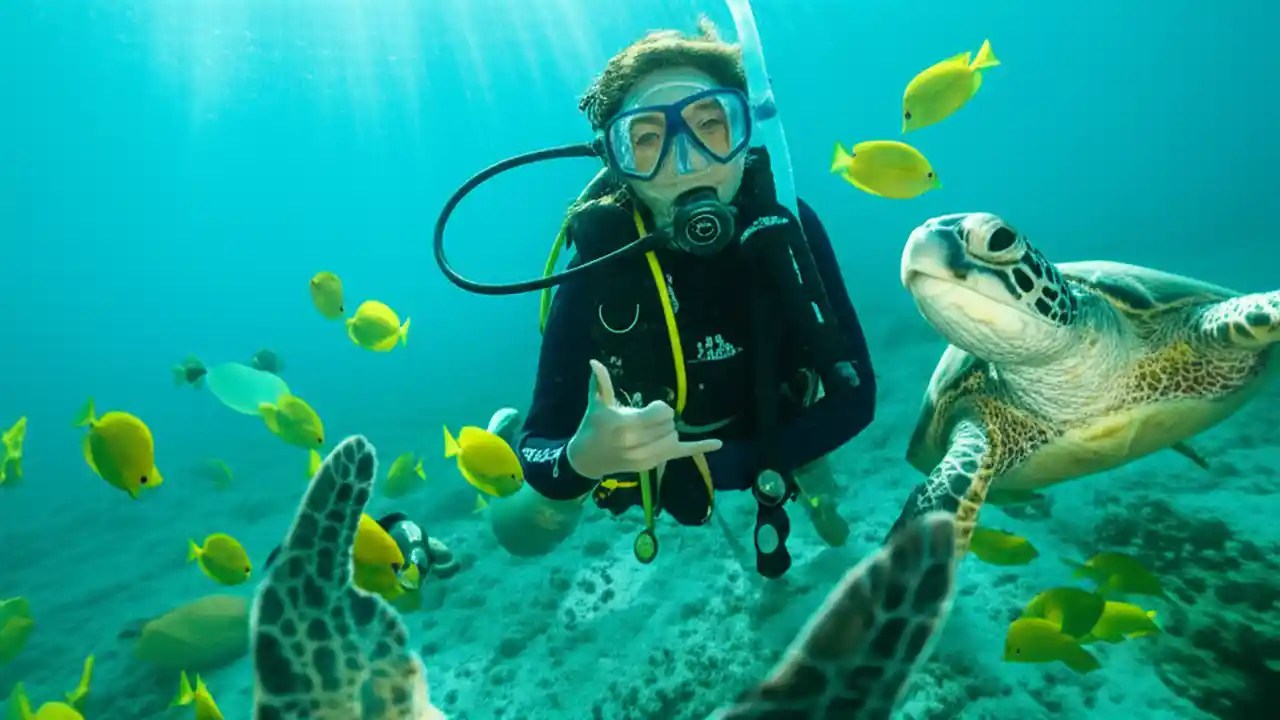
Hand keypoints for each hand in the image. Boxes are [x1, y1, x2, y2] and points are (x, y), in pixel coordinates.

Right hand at [566, 360, 721, 478]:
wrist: (587, 459)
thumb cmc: (593, 427)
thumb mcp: (597, 404)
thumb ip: (600, 383)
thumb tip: (594, 361)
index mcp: (626, 425)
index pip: (661, 413)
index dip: (660, 408)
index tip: (649, 409)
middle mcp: (637, 443)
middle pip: (670, 424)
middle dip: (663, 418)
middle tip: (649, 420)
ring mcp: (647, 456)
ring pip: (674, 436)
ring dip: (669, 430)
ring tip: (654, 431)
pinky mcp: (653, 463)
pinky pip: (681, 453)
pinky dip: (700, 446)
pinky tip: (718, 443)